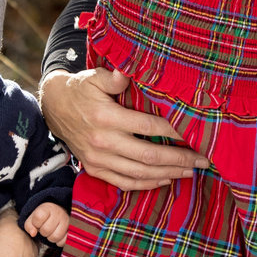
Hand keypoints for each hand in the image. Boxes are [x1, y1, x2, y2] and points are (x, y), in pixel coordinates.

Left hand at [23, 201, 70, 245]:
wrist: (59, 213)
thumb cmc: (44, 217)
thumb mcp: (33, 218)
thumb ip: (29, 226)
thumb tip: (33, 234)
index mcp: (47, 208)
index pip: (38, 218)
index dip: (36, 223)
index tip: (37, 222)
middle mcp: (58, 213)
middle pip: (46, 230)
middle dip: (43, 232)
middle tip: (44, 228)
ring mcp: (66, 221)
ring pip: (55, 237)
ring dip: (50, 238)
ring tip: (51, 232)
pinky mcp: (72, 230)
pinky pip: (63, 242)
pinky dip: (58, 242)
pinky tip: (57, 236)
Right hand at [39, 68, 204, 191]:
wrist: (53, 107)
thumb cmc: (80, 89)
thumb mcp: (94, 76)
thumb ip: (115, 77)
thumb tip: (130, 72)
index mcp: (106, 118)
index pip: (149, 126)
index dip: (174, 131)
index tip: (196, 133)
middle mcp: (103, 142)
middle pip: (149, 155)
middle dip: (180, 158)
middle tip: (204, 159)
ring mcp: (98, 159)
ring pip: (139, 173)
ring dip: (168, 174)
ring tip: (191, 171)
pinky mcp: (94, 169)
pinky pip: (123, 182)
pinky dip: (146, 184)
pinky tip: (165, 180)